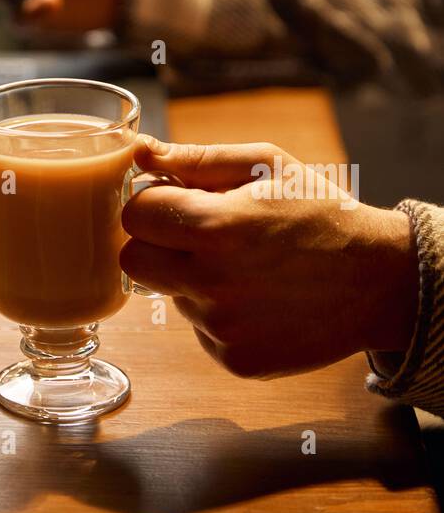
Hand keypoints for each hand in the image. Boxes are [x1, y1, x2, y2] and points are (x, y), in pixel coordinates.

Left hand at [121, 138, 419, 378]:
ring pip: (170, 296)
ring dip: (191, 279)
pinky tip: (257, 298)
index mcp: (214, 226)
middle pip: (134, 261)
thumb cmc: (319, 211)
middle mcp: (212, 283)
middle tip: (197, 236)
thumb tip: (139, 151)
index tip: (178, 202)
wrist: (378, 280)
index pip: (134, 215)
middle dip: (156, 243)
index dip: (153, 203)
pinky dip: (217, 314)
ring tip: (243, 267)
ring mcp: (222, 328)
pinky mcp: (236, 360)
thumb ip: (196, 159)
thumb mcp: (266, 166)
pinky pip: (200, 331)